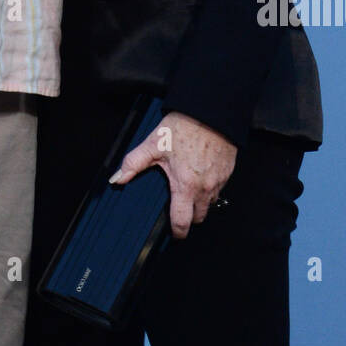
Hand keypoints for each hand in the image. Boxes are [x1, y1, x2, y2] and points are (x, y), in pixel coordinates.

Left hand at [109, 111, 236, 239]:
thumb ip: (134, 163)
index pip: (183, 222)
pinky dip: (210, 187)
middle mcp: (205, 188)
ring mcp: (219, 181)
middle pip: (199, 216)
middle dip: (189, 216)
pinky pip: (220, 188)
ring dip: (201, 201)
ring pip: (211, 203)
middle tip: (179, 206)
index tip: (174, 233)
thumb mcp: (154, 144)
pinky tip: (201, 174)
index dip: (177, 232)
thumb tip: (117, 178)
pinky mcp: (228, 172)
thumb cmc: (184, 127)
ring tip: (189, 187)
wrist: (210, 112)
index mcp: (186, 186)